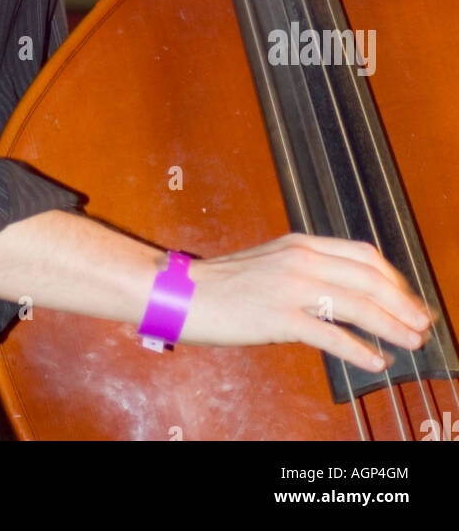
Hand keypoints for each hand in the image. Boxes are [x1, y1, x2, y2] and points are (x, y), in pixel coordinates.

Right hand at [179, 233, 433, 372]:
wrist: (182, 291)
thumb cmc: (225, 284)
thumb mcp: (273, 262)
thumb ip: (308, 269)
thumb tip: (347, 292)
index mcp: (301, 243)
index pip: (364, 255)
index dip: (394, 279)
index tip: (410, 299)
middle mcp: (300, 259)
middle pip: (369, 278)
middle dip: (403, 303)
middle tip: (422, 324)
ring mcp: (290, 286)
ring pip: (357, 304)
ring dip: (391, 325)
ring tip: (411, 342)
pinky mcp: (278, 316)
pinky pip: (331, 334)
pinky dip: (359, 349)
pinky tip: (374, 361)